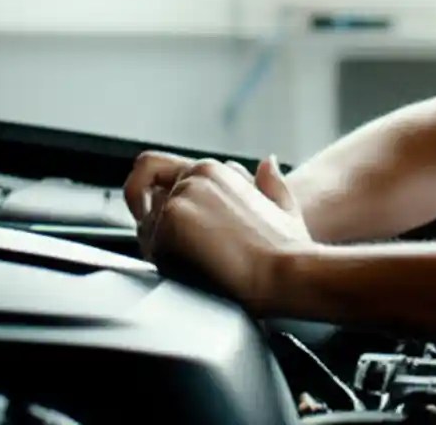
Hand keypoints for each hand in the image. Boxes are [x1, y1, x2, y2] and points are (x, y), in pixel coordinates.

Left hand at [134, 153, 313, 310]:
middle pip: (148, 202)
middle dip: (156, 229)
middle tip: (179, 255)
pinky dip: (164, 265)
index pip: (161, 179)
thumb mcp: (286, 209)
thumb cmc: (289, 252)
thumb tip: (267, 162)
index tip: (170, 227)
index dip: (162, 203)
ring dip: (160, 250)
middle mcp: (194, 175)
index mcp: (215, 170)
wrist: (288, 273)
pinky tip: (194, 274)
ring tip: (194, 269)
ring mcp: (181, 196)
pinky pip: (149, 248)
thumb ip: (273, 184)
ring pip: (146, 227)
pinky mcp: (171, 220)